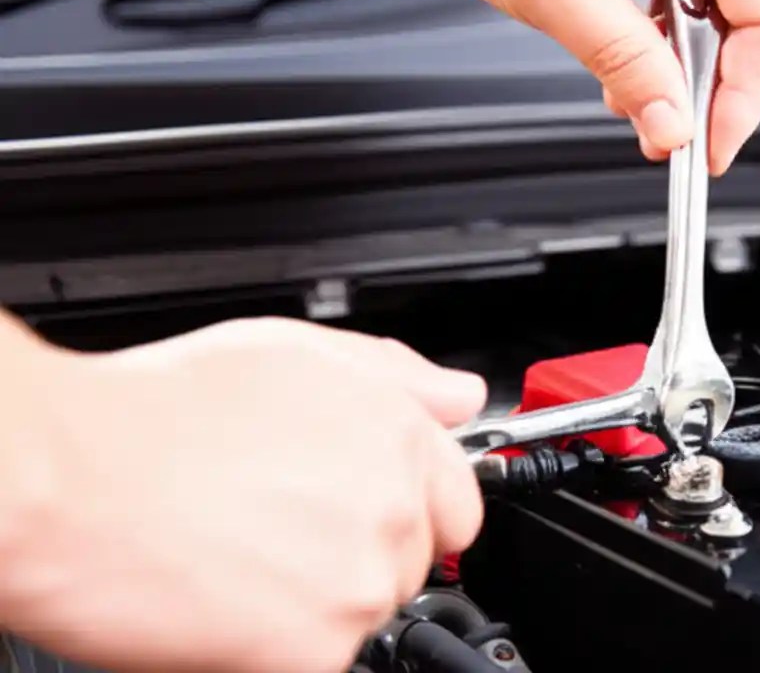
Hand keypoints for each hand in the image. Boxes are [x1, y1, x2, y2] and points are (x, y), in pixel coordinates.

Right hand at [0, 317, 484, 672]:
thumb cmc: (157, 411)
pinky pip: (318, 660)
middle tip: (274, 526)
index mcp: (398, 437)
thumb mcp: (291, 352)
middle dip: (353, 551)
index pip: (458, 502)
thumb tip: (460, 396)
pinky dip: (274, 646)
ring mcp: (357, 584)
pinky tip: (222, 598)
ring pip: (362, 613)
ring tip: (236, 552)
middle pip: (408, 560)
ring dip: (313, 601)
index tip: (365, 514)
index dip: (410, 508)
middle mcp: (392, 510)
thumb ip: (396, 375)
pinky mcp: (315, 652)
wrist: (65, 480)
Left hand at [440, 0, 759, 174]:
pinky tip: (635, 69)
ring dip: (693, 72)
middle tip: (676, 139)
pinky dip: (673, 43)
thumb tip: (673, 127)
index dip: (750, 89)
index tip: (711, 147)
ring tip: (641, 106)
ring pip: (733, 13)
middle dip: (720, 88)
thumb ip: (620, 56)